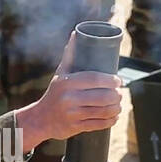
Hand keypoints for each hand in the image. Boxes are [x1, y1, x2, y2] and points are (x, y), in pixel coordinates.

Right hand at [15, 34, 122, 152]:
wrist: (40, 119)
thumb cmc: (54, 93)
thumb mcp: (60, 75)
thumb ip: (70, 56)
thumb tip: (76, 34)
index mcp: (66, 82)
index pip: (94, 78)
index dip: (110, 80)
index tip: (118, 81)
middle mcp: (69, 98)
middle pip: (102, 96)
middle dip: (116, 95)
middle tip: (120, 93)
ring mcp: (72, 114)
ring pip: (102, 111)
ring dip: (116, 108)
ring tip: (118, 104)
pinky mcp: (75, 127)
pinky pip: (98, 124)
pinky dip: (110, 121)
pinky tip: (114, 117)